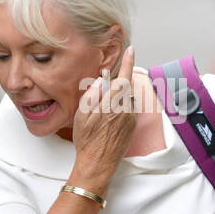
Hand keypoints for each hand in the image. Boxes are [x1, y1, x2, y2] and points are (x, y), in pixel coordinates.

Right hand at [71, 46, 136, 188]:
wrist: (98, 163)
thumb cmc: (87, 140)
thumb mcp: (82, 114)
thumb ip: (93, 93)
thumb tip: (102, 80)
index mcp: (112, 103)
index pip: (123, 77)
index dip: (128, 62)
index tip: (130, 50)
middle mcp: (125, 109)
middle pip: (124, 87)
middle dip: (115, 85)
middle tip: (101, 97)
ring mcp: (131, 118)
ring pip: (126, 98)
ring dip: (117, 99)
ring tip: (102, 114)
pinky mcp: (132, 126)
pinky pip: (127, 110)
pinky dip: (119, 109)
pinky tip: (108, 121)